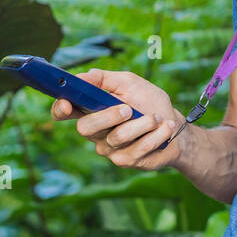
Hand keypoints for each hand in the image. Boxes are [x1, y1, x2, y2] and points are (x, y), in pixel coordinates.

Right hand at [49, 68, 187, 170]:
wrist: (176, 127)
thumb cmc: (150, 103)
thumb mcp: (129, 83)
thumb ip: (104, 79)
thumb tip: (83, 76)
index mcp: (91, 110)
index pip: (64, 112)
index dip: (60, 109)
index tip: (67, 103)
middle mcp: (96, 131)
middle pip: (85, 127)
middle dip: (108, 116)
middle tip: (128, 109)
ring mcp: (109, 148)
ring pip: (117, 137)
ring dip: (143, 123)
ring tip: (157, 118)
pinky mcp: (125, 160)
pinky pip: (137, 148)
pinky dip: (156, 134)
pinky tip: (164, 128)